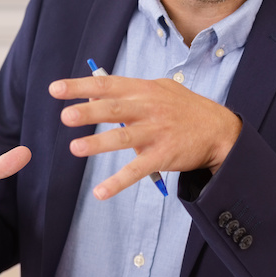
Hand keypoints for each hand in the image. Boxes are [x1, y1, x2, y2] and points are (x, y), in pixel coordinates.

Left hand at [49, 74, 241, 199]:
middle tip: (65, 116)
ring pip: (124, 137)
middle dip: (89, 112)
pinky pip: (137, 171)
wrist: (219, 130)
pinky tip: (100, 192)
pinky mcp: (163, 156)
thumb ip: (128, 92)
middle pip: (114, 108)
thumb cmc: (184, 108)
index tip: (55, 89)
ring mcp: (157, 133)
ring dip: (99, 144)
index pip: (107, 84)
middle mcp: (149, 109)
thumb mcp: (160, 90)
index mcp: (144, 90)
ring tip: (75, 148)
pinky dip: (118, 182)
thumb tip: (91, 94)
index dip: (80, 86)